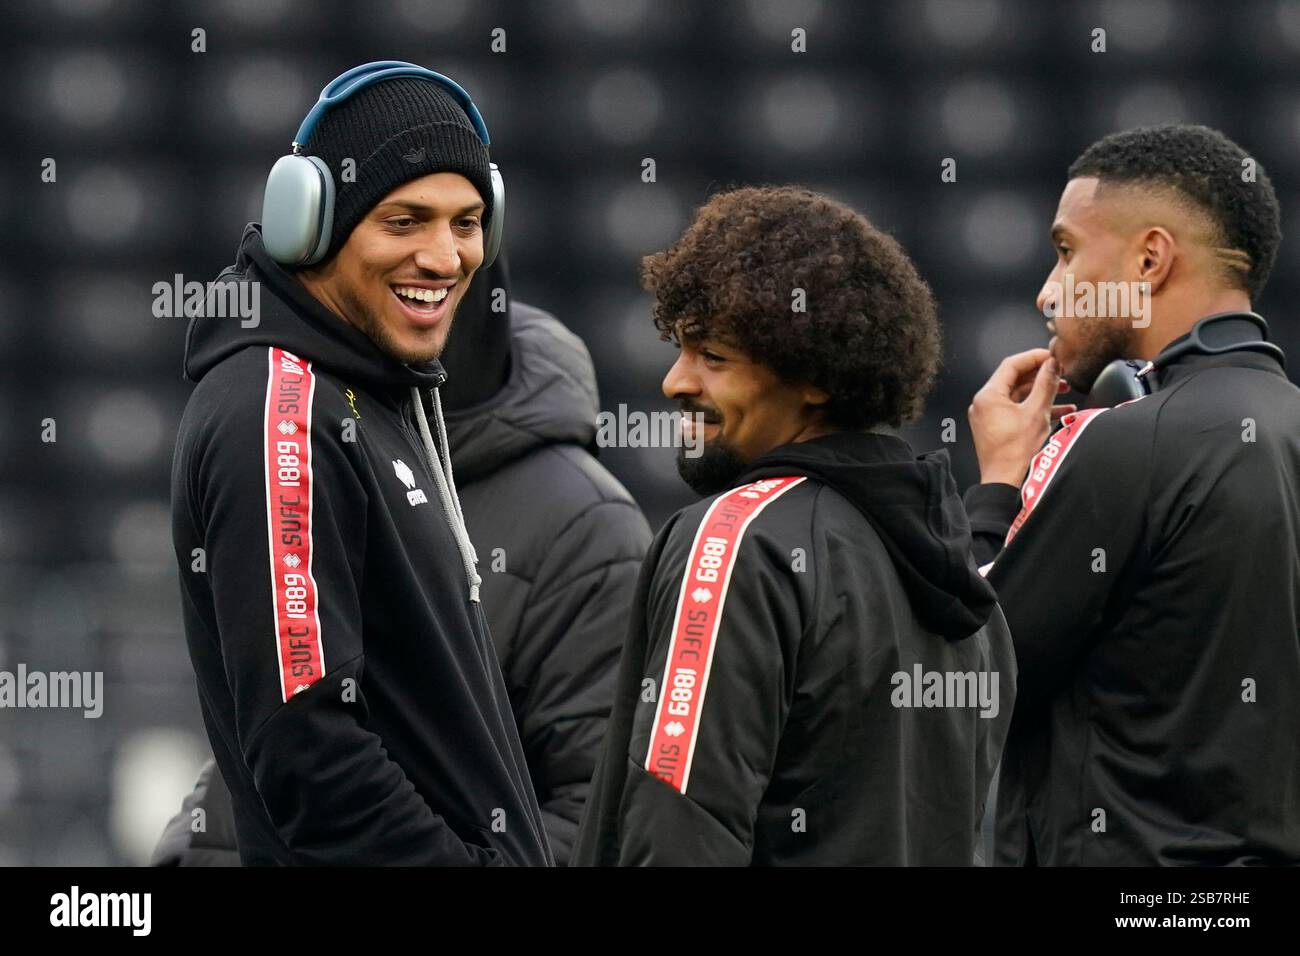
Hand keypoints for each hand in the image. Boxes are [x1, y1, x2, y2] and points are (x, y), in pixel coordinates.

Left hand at [968, 348, 1076, 486]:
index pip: (1012, 364)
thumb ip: (1046, 385)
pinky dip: (1034, 407)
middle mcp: (984, 404)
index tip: (1053, 356)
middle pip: (1014, 379)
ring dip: (1041, 391)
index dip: (1035, 357)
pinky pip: (1015, 410)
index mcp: (988, 396)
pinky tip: (1060, 410)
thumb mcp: (1037, 413)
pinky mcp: (995, 428)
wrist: (1006, 484)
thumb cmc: (1017, 453)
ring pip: (1017, 395)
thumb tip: (1053, 364)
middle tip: (1061, 372)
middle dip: (1040, 375)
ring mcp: (988, 416)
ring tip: (1064, 389)